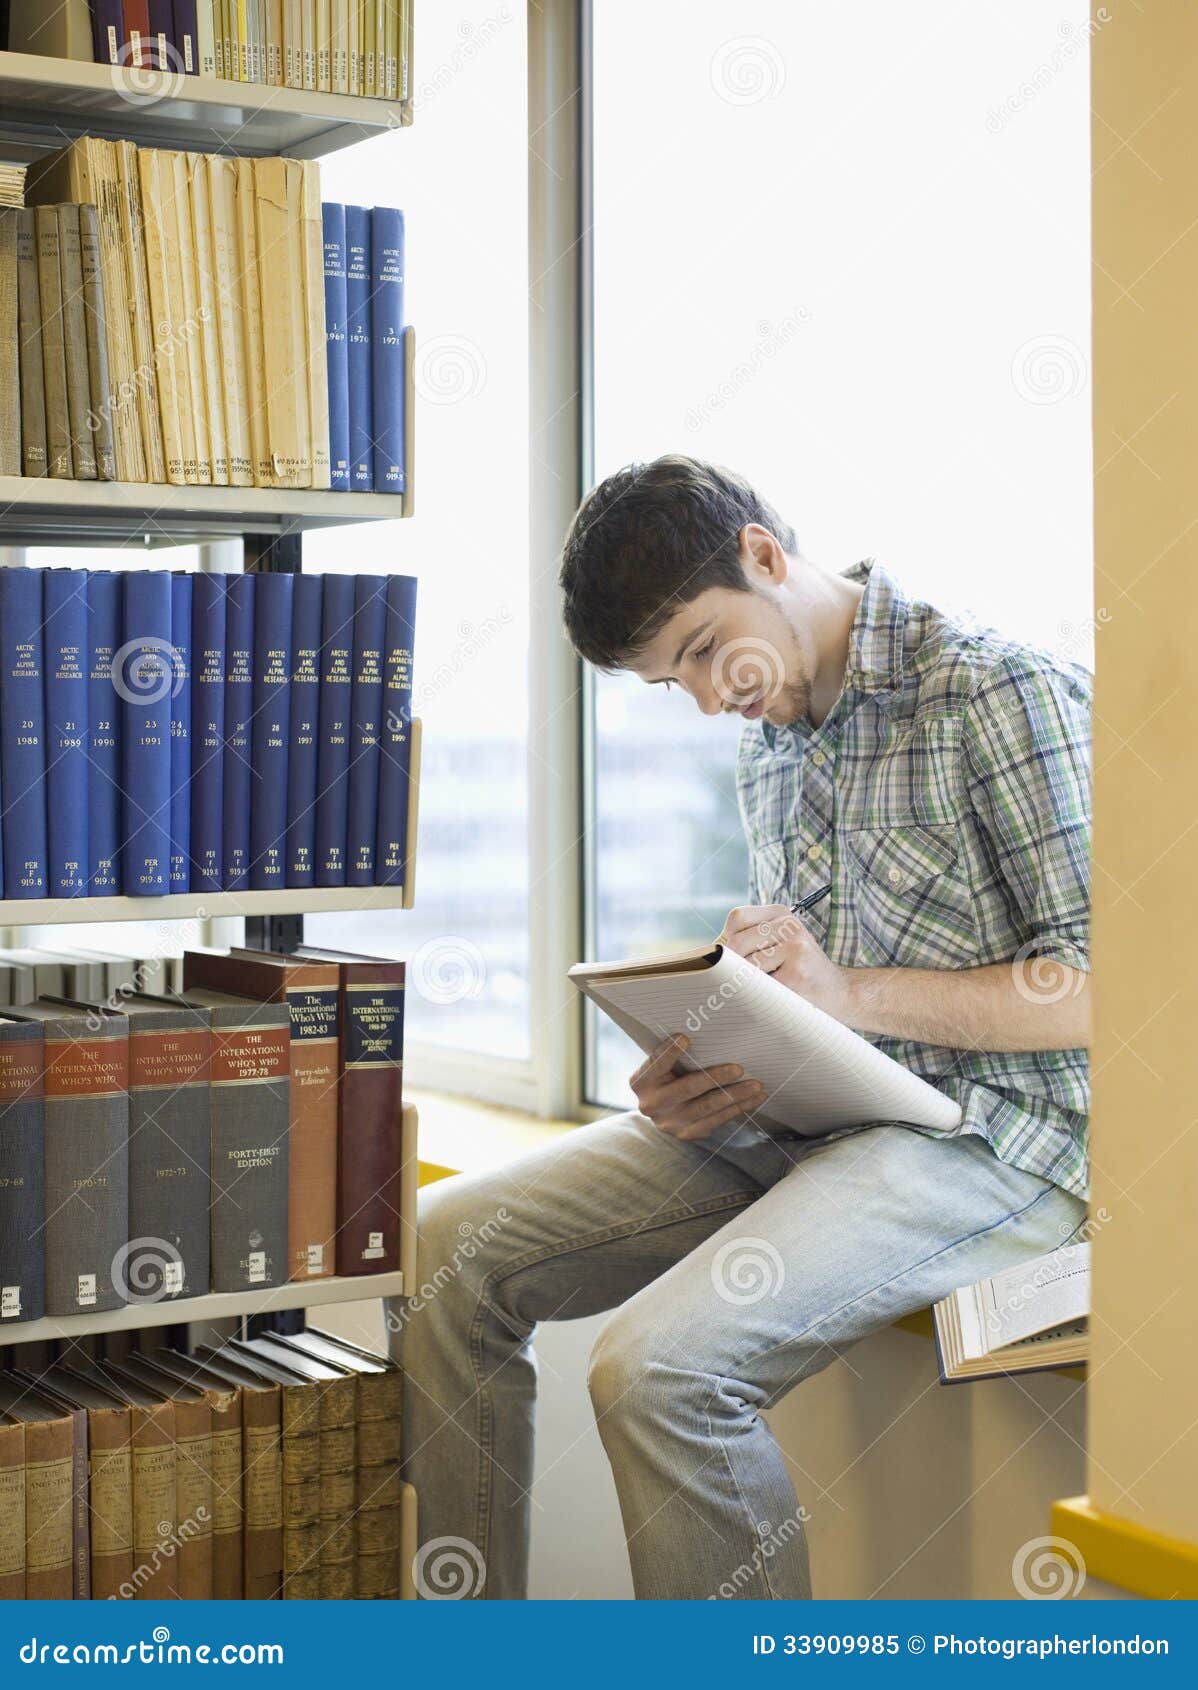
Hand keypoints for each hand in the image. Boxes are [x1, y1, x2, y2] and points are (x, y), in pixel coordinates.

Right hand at [630, 1034, 765, 1141]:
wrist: (661, 1113)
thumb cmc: (667, 1077)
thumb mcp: (661, 1067)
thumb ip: (674, 1056)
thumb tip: (710, 1032)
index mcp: (641, 1081)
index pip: (656, 1063)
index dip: (670, 1051)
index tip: (686, 1038)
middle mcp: (651, 1104)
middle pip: (687, 1088)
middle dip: (715, 1077)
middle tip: (739, 1068)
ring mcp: (670, 1122)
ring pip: (708, 1107)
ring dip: (736, 1095)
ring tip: (757, 1085)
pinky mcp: (688, 1134)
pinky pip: (718, 1119)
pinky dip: (739, 1107)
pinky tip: (755, 1098)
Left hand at [719, 903, 855, 1022]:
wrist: (841, 992)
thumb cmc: (799, 970)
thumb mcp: (777, 944)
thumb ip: (747, 941)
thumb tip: (704, 954)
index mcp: (781, 913)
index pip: (737, 918)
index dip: (726, 940)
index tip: (728, 960)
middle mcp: (790, 924)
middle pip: (738, 943)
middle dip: (731, 967)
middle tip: (736, 983)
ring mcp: (796, 947)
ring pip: (746, 967)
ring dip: (747, 983)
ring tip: (762, 989)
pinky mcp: (798, 973)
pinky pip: (761, 987)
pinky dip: (761, 997)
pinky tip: (774, 998)